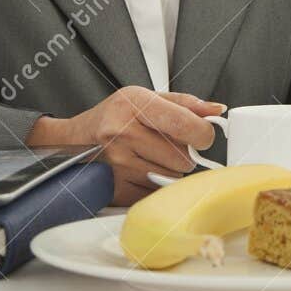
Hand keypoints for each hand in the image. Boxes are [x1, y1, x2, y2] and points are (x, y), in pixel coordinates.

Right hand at [27, 88, 225, 205]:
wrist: (73, 139)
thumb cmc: (114, 116)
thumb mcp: (147, 98)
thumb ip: (186, 104)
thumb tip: (217, 110)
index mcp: (134, 104)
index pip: (186, 125)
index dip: (204, 134)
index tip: (202, 135)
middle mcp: (122, 133)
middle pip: (182, 157)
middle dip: (184, 154)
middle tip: (168, 145)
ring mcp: (116, 163)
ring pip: (171, 177)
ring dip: (170, 170)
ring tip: (151, 155)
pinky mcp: (114, 187)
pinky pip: (155, 192)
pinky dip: (155, 185)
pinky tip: (141, 170)